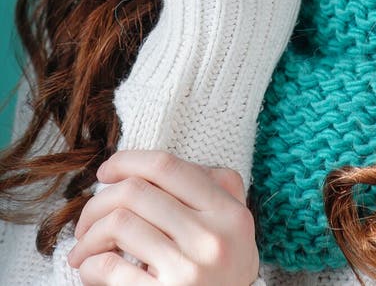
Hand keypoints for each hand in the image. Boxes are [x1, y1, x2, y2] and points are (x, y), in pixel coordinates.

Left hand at [67, 149, 258, 284]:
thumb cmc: (224, 272)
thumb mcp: (234, 226)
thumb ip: (211, 186)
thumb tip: (149, 166)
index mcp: (227, 212)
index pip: (166, 167)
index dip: (127, 161)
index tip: (106, 171)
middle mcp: (210, 238)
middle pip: (135, 192)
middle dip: (99, 201)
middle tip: (88, 217)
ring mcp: (187, 270)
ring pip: (118, 224)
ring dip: (89, 234)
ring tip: (84, 245)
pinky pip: (109, 268)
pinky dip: (90, 264)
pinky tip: (90, 268)